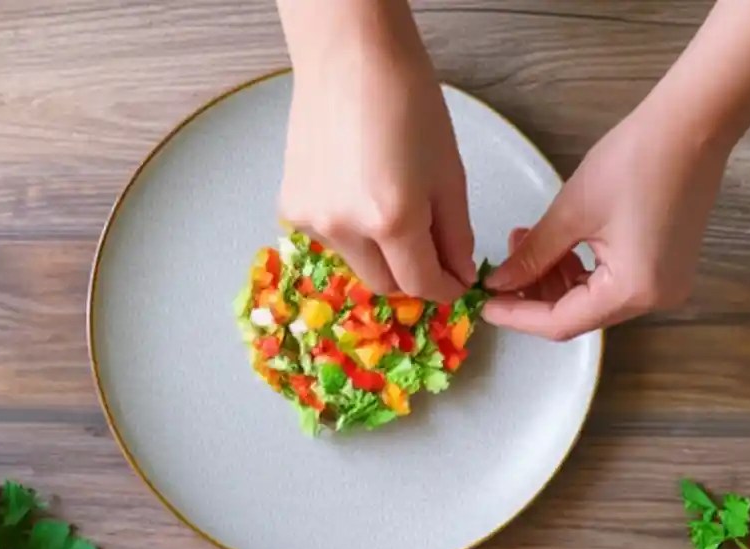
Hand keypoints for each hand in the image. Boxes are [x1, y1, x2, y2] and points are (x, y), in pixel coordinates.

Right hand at [277, 4, 473, 301]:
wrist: (349, 59)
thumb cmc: (411, 104)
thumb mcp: (449, 172)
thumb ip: (456, 235)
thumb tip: (458, 275)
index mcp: (392, 220)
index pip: (421, 283)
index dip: (445, 288)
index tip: (456, 281)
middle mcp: (346, 230)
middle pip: (385, 283)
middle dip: (411, 275)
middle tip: (429, 248)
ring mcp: (313, 221)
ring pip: (356, 262)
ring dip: (379, 252)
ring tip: (387, 203)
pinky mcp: (291, 209)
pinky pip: (330, 238)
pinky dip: (349, 229)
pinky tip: (355, 189)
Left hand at [483, 103, 730, 339]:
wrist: (693, 125)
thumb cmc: (635, 160)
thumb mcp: (571, 212)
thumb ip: (532, 256)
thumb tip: (500, 283)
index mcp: (632, 291)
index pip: (561, 322)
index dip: (517, 316)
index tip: (483, 304)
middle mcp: (654, 299)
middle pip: (578, 314)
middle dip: (534, 293)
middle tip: (502, 264)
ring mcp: (664, 284)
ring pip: (592, 299)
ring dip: (554, 277)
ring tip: (526, 241)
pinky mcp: (666, 267)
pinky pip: (612, 282)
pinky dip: (580, 268)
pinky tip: (556, 243)